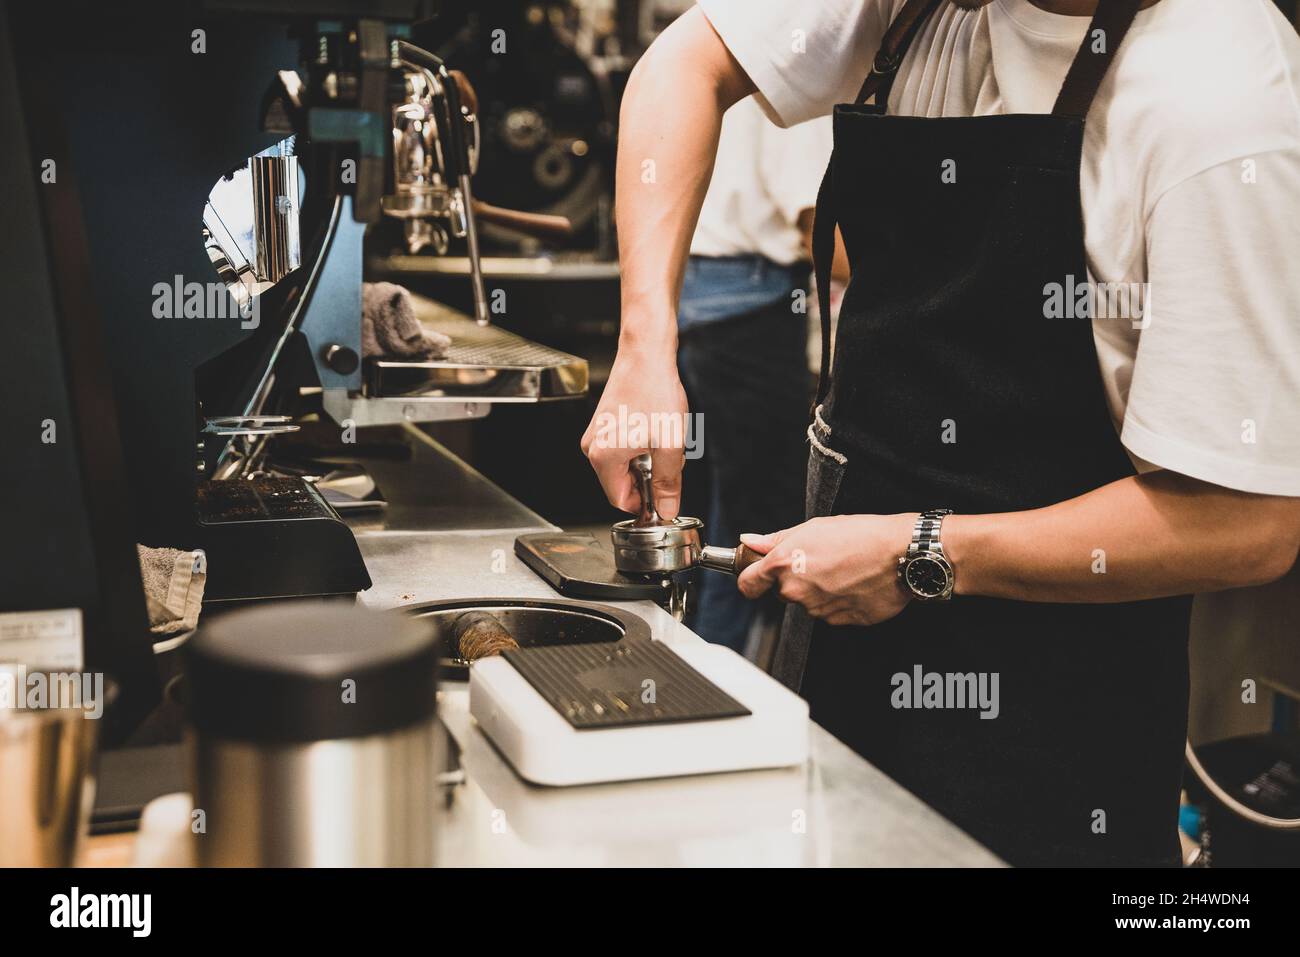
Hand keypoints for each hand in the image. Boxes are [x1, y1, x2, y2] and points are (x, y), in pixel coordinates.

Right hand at [580, 344, 688, 518]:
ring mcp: (596, 435)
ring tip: (661, 438)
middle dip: (647, 478)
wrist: (646, 354)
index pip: (621, 500)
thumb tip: (667, 509)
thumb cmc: (654, 390)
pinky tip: (653, 428)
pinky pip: (621, 450)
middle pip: (621, 484)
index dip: (645, 503)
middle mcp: (593, 447)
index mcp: (603, 456)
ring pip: (624, 466)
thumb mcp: (670, 444)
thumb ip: (668, 482)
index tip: (664, 494)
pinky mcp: (602, 425)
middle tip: (667, 457)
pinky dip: (640, 447)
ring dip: (646, 461)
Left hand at [736, 514, 917, 625]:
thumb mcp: (812, 528)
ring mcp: (818, 610)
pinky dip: (839, 601)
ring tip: (843, 570)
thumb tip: (750, 542)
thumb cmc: (859, 535)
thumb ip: (776, 540)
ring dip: (819, 591)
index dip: (750, 580)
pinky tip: (854, 583)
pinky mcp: (840, 621)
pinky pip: (831, 612)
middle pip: (782, 592)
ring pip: (809, 603)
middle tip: (820, 561)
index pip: (748, 584)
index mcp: (783, 565)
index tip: (755, 578)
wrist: (899, 554)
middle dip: (794, 580)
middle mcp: (796, 591)